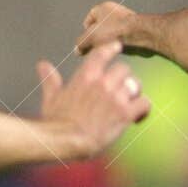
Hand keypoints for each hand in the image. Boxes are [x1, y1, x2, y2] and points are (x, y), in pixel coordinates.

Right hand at [35, 41, 150, 158]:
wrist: (66, 140)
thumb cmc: (56, 121)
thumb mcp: (52, 97)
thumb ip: (51, 80)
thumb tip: (42, 65)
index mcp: (86, 75)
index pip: (103, 52)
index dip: (112, 48)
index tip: (117, 46)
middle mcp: (103, 81)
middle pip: (124, 69)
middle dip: (125, 79)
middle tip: (124, 92)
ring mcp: (115, 96)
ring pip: (136, 84)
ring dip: (135, 94)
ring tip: (131, 104)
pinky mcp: (124, 113)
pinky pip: (145, 103)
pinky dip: (144, 110)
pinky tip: (137, 118)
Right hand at [76, 0, 152, 57]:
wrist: (139, 32)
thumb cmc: (113, 31)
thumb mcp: (91, 38)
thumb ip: (81, 43)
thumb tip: (77, 50)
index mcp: (102, 7)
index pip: (89, 19)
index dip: (86, 31)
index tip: (87, 42)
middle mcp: (114, 10)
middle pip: (101, 26)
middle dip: (98, 37)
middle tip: (97, 48)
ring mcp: (126, 18)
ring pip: (112, 32)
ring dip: (109, 41)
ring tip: (109, 50)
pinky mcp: (135, 28)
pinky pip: (123, 36)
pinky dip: (120, 43)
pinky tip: (120, 49)